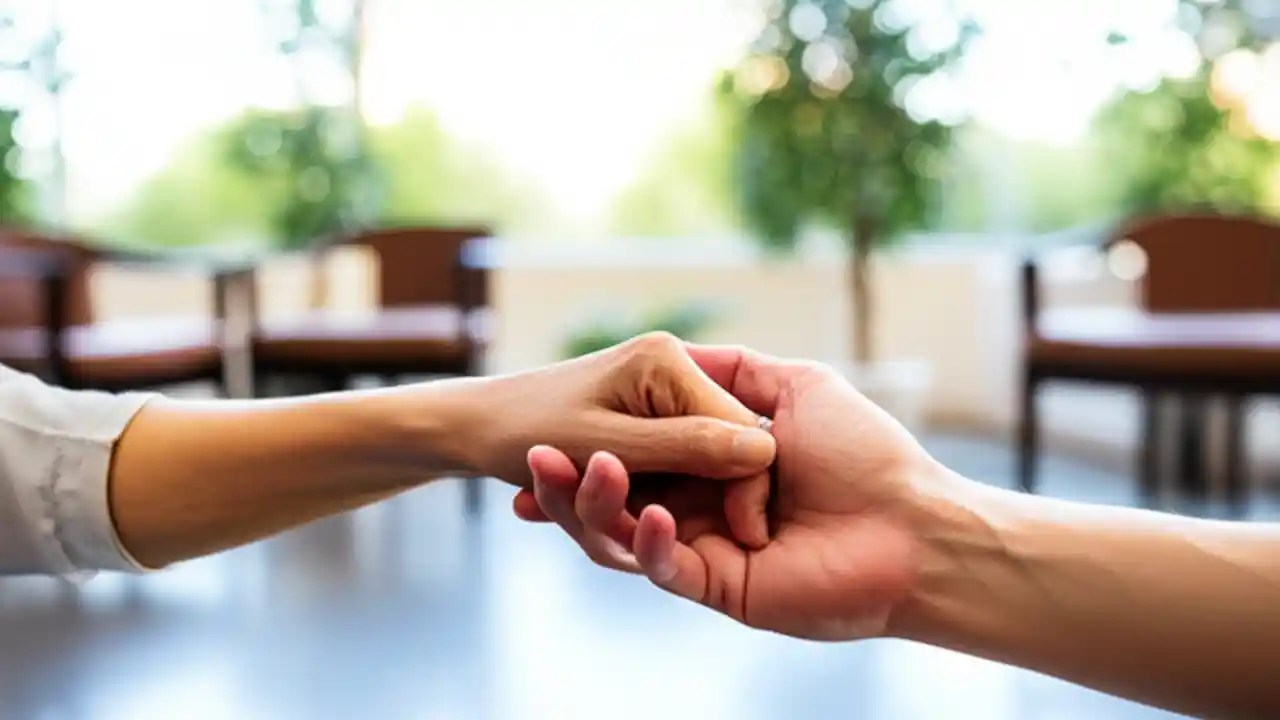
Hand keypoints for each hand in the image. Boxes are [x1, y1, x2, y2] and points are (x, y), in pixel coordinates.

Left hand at [465, 333, 776, 547]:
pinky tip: (603, 494)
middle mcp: (670, 363)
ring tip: (608, 505)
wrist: (470, 427)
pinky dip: (644, 482)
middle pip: (721, 443)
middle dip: (689, 491)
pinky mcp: (645, 405)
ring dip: (659, 490)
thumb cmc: (527, 435)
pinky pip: (669, 452)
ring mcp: (657, 384)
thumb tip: (762, 451)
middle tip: (647, 523)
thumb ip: (689, 449)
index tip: (728, 538)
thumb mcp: (612, 451)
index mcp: (668, 361)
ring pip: (696, 454)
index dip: (740, 488)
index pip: (740, 432)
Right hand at [522, 344, 958, 639]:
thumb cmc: (865, 452)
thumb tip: (684, 352)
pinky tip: (656, 513)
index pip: (630, 456)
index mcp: (708, 465)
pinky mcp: (719, 586)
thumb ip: (735, 372)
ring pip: (624, 535)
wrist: (914, 523)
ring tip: (561, 471)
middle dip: (564, 484)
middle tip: (528, 459)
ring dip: (588, 506)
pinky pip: (667, 567)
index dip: (584, 448)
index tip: (538, 436)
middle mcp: (699, 507)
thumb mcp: (797, 387)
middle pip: (613, 500)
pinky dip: (652, 542)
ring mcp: (706, 549)